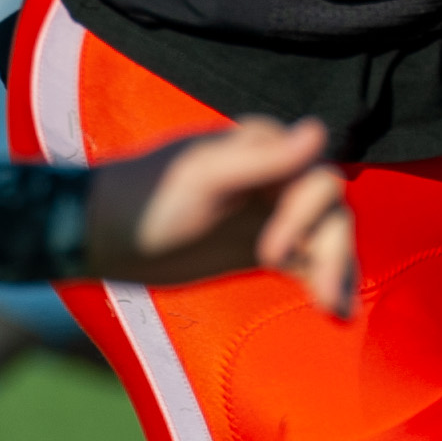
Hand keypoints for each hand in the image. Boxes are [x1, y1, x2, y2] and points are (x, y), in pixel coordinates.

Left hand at [82, 116, 356, 316]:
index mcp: (267, 149)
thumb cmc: (148, 199)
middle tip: (322, 299)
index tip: (268, 256)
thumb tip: (319, 130)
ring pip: (327, 236)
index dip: (306, 218)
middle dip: (331, 253)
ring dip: (336, 269)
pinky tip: (334, 309)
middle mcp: (278, 177)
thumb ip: (263, 160)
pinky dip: (324, 280)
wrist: (105, 237)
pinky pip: (309, 260)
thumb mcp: (205, 178)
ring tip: (335, 310)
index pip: (319, 180)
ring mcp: (274, 212)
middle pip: (330, 213)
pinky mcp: (268, 246)